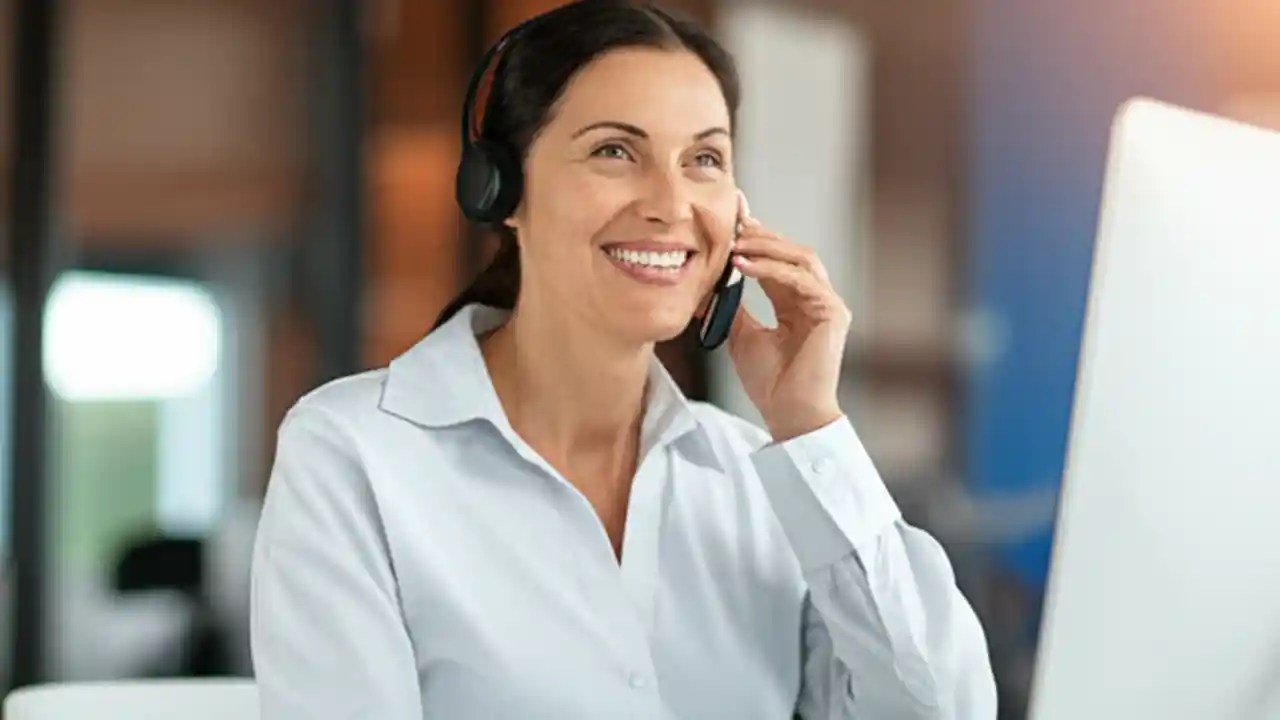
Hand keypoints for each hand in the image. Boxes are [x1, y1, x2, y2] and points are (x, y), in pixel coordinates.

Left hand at [693, 192, 851, 442]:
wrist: (788, 414)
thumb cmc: (770, 382)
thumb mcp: (740, 334)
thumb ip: (731, 306)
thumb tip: (705, 282)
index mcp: (793, 301)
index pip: (774, 260)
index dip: (754, 238)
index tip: (731, 217)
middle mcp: (813, 297)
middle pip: (790, 251)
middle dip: (760, 233)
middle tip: (732, 218)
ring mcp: (827, 303)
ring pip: (799, 257)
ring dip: (766, 246)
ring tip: (736, 242)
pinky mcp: (833, 312)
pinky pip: (800, 279)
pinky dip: (771, 269)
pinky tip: (744, 266)